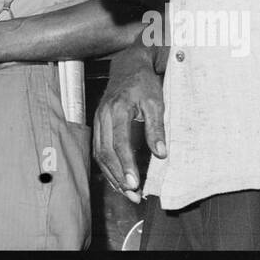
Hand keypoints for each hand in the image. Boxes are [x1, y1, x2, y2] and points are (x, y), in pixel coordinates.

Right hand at [93, 46, 165, 203]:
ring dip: (112, 175)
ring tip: (127, 192)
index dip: (125, 164)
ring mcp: (98, 120)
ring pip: (99, 153)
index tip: (134, 183)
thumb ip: (156, 127)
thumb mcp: (156, 101)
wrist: (129, 65)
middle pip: (105, 152)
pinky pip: (98, 149)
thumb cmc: (143, 83)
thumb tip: (161, 153)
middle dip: (118, 176)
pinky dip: (107, 167)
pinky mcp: (99, 124)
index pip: (119, 142)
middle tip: (133, 194)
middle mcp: (103, 115)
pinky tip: (118, 179)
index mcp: (117, 109)